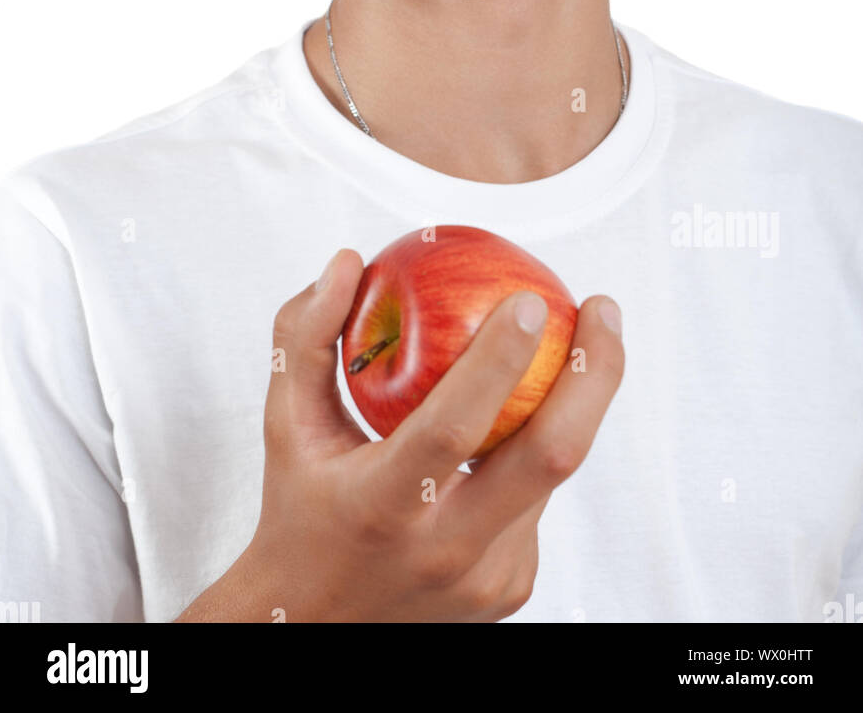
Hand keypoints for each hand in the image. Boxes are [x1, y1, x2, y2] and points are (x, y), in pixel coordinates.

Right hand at [176, 248, 623, 622]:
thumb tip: (349, 262)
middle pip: (551, 456)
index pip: (454, 428)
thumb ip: (307, 337)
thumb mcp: (287, 424)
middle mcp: (445, 550)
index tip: (531, 298)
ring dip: (564, 402)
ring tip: (569, 342)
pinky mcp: (514, 585)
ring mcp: (489, 577)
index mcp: (383, 506)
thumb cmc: (300, 510)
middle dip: (594, 372)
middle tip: (601, 307)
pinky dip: (531, 448)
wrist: (312, 626)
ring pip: (549, 472)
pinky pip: (538, 497)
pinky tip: (516, 420)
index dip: (500, 360)